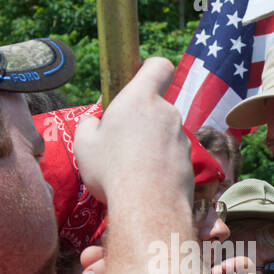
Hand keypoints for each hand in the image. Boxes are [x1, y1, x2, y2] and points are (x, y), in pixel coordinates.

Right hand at [71, 58, 192, 205]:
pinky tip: (145, 185)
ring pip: (164, 135)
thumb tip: (95, 122)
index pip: (159, 66)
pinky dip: (160, 167)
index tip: (136, 80)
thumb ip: (89, 124)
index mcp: (141, 99)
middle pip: (156, 107)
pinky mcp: (189, 163)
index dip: (149, 69)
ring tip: (130, 170)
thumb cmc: (112, 169)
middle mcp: (167, 113)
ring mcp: (181, 139)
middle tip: (120, 142)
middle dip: (141, 120)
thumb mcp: (84, 143)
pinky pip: (171, 158)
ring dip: (150, 146)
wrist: (147, 207)